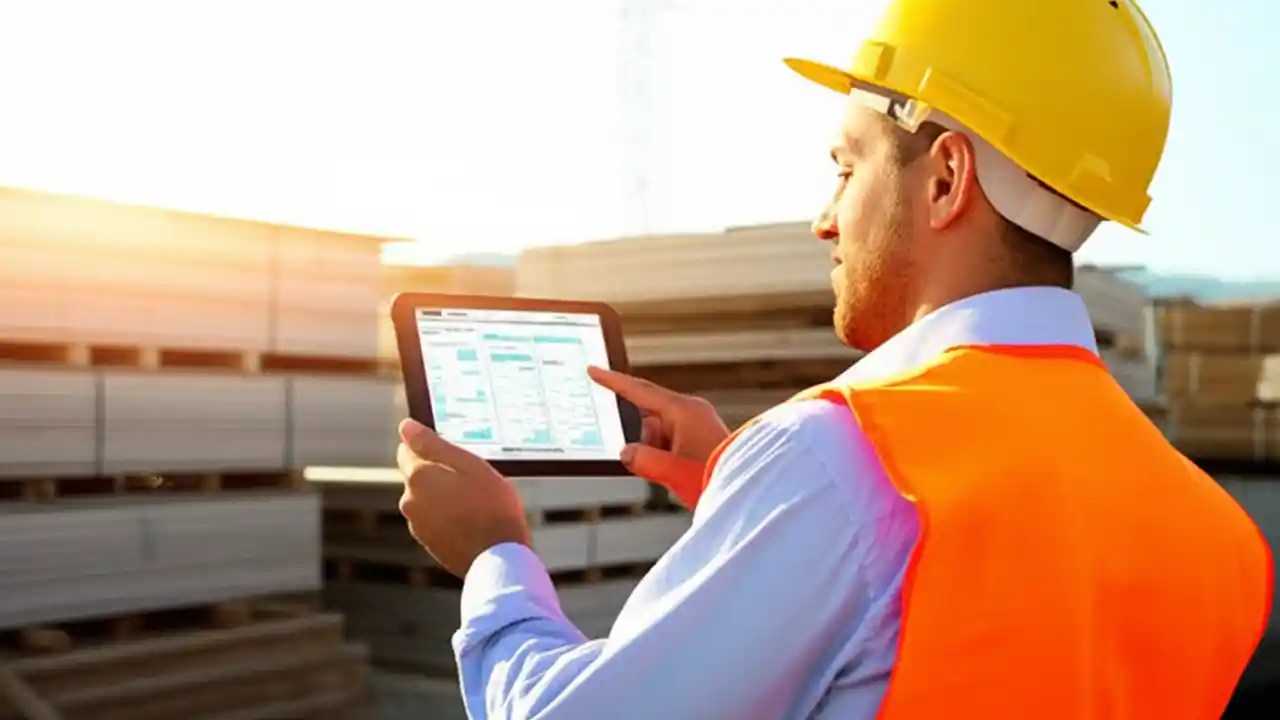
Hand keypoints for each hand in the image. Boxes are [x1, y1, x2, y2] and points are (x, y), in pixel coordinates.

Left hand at [396, 418, 531, 576]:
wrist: (499, 558)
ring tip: (475, 503)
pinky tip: (470, 520)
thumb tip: (406, 427)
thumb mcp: (471, 465)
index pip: (407, 449)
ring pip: (426, 498)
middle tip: (472, 480)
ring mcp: (416, 523)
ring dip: (443, 495)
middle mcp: (409, 500)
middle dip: (438, 472)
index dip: (431, 448)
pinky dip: (446, 516)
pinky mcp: (427, 542)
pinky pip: (433, 519)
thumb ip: (434, 444)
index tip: (454, 455)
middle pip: (417, 474)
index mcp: (418, 476)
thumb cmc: (493, 508)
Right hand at [587, 365, 730, 509]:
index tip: (594, 370)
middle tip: (657, 464)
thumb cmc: (717, 476)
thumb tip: (626, 453)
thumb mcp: (671, 471)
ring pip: (659, 435)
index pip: (640, 390)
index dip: (613, 381)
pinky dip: (667, 459)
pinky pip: (671, 444)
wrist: (752, 490)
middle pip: (648, 419)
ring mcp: (697, 425)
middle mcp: (691, 413)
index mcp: (684, 411)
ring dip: (657, 455)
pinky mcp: (701, 439)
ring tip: (675, 475)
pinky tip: (678, 474)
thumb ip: (642, 460)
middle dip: (645, 444)